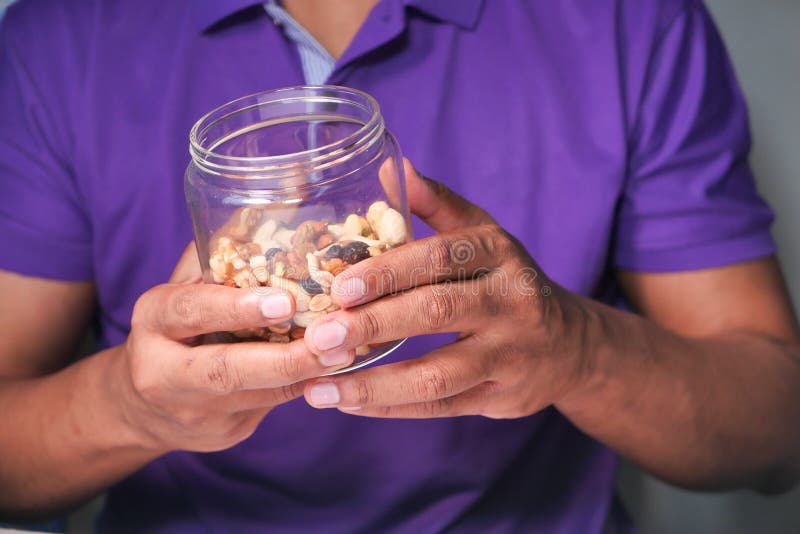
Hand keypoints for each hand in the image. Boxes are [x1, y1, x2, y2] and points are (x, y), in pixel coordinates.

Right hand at [113, 244, 355, 451]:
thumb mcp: (181, 290)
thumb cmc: (174, 330)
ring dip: (307, 373)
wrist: (141, 407)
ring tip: (348, 351)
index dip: (237, 307)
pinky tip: (338, 371)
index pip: (189, 310)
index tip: (285, 301)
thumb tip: (268, 209)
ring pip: (256, 394)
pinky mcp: (222, 432)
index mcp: (153, 321)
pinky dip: (306, 387)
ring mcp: (194, 410)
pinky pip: (270, 407)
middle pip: (225, 369)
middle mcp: (164, 370)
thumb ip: (216, 259)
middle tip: (333, 338)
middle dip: (284, 357)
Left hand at [301, 160, 591, 417]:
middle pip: (438, 312)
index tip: (341, 287)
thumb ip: (436, 203)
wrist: (569, 345)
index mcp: (500, 254)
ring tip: (318, 388)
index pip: (443, 257)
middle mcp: (511, 303)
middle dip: (374, 325)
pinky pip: (439, 407)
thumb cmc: (506, 281)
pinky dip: (390, 407)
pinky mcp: (500, 397)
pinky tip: (348, 402)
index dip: (390, 271)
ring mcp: (509, 356)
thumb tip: (389, 168)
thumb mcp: (483, 235)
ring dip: (373, 383)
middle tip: (318, 338)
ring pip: (436, 375)